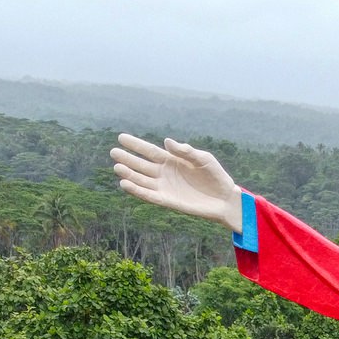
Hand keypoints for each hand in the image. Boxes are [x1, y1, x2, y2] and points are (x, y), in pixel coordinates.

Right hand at [110, 133, 244, 233]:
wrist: (225, 198)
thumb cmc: (215, 176)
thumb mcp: (203, 159)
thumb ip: (186, 151)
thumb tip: (166, 142)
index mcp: (172, 160)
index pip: (149, 151)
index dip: (136, 144)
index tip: (121, 137)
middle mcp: (164, 173)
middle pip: (141, 165)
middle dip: (127, 159)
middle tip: (113, 152)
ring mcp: (164, 187)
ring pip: (142, 180)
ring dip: (129, 175)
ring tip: (117, 167)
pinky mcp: (167, 201)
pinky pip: (148, 196)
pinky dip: (137, 191)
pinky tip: (125, 184)